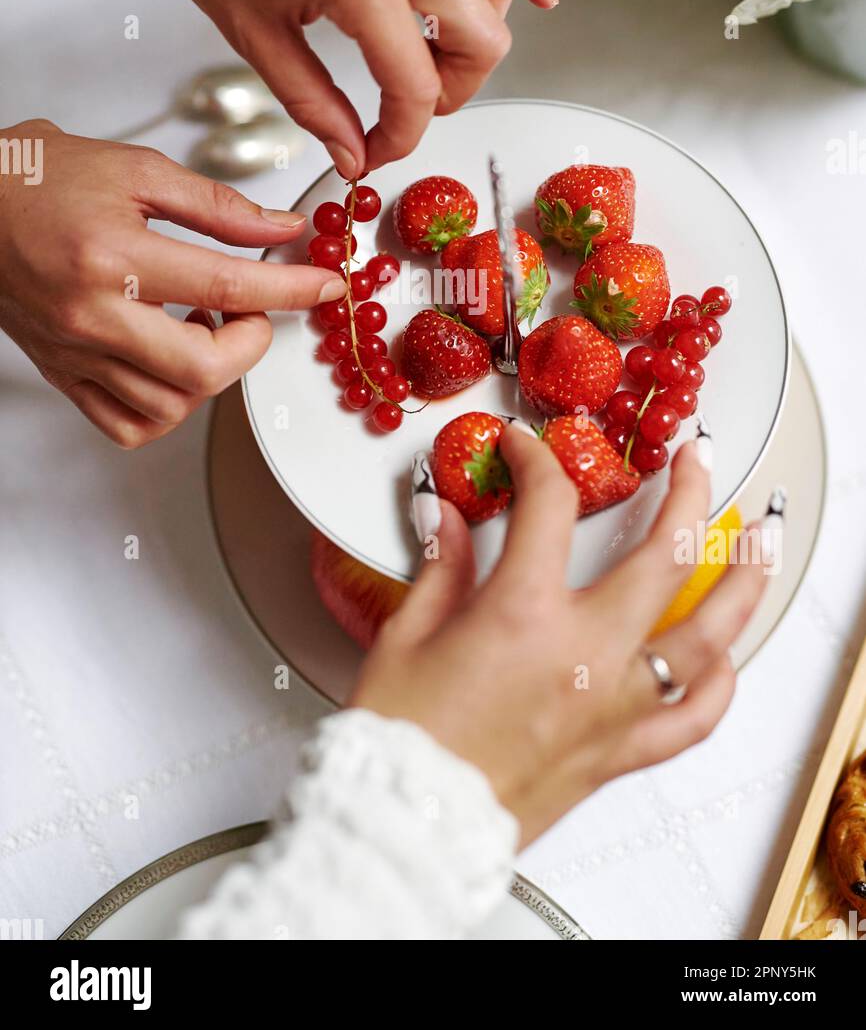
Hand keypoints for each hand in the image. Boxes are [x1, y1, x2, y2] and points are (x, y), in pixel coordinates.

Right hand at [0, 120, 344, 446]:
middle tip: (254, 309)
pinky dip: (166, 406)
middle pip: (203, 369)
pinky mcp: (63, 373)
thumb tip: (282, 228)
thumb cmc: (35, 177)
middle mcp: (92, 316)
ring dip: (211, 374)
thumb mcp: (136, 170)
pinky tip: (170, 360)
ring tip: (204, 325)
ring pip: (170, 406)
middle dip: (253, 344)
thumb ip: (217, 205)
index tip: (326, 286)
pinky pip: (126, 425)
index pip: (229, 288)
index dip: (292, 290)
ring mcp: (75, 353)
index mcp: (114, 258)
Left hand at [83, 0, 554, 177]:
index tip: (373, 152)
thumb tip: (352, 153)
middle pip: (482, 41)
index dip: (400, 136)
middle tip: (402, 109)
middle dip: (449, 93)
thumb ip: (314, 103)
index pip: (416, 85)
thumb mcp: (253, 35)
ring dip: (476, 41)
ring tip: (426, 61)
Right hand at [351, 427, 768, 843]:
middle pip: (666, 552)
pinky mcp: (618, 752)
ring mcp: (613, 705)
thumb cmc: (402, 742)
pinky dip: (718, 685)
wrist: (407, 827)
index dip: (538, 461)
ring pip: (708, 635)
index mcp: (524, 614)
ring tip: (761, 542)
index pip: (550, 506)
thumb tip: (444, 516)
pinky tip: (727, 660)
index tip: (527, 450)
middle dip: (688, 491)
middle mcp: (585, 655)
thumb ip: (441, 566)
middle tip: (693, 460)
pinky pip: (691, 719)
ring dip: (743, 579)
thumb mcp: (407, 634)